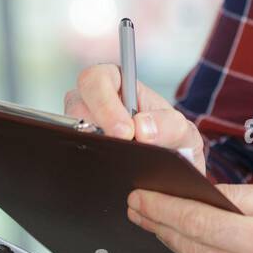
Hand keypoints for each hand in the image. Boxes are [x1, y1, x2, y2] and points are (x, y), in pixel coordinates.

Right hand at [64, 63, 206, 175]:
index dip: (104, 102)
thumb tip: (142, 128)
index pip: (96, 78)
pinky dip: (87, 165)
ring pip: (69, 132)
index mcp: (118, 85)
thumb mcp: (183, 132)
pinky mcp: (79, 153)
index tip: (126, 131)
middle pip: (75, 105)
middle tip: (120, 147)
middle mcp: (94, 104)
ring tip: (117, 163)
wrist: (171, 174)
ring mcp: (83, 128)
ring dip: (91, 147)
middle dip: (95, 126)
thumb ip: (169, 125)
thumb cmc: (174, 141)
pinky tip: (108, 175)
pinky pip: (72, 156)